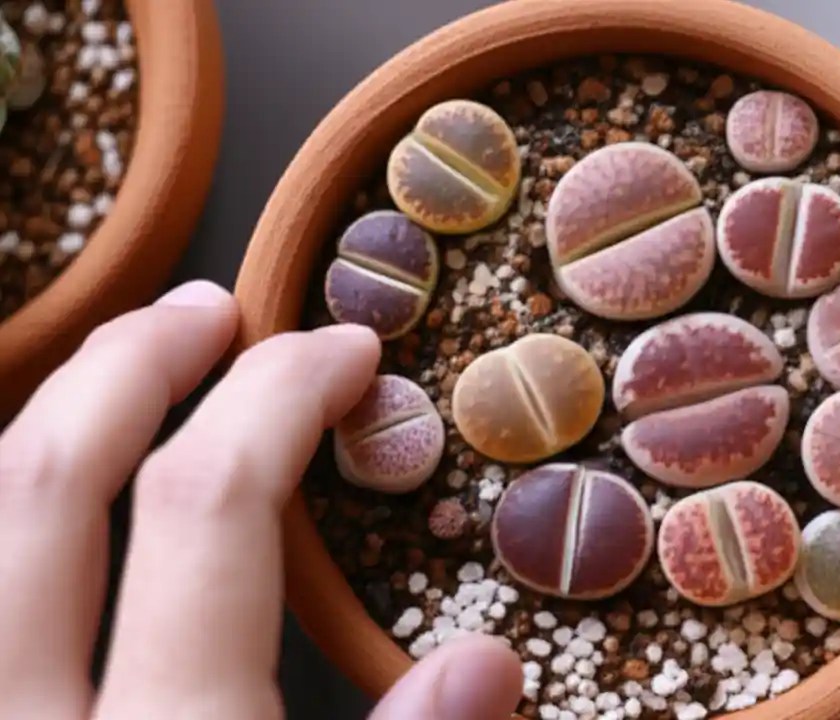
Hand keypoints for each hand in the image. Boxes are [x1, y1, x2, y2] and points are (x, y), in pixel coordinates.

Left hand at [0, 280, 522, 718]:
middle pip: (46, 484)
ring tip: (127, 367)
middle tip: (209, 311)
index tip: (344, 354)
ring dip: (51, 418)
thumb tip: (485, 660)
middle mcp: (26, 719)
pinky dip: (12, 502)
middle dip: (132, 366)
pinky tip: (61, 496)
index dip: (279, 400)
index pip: (209, 511)